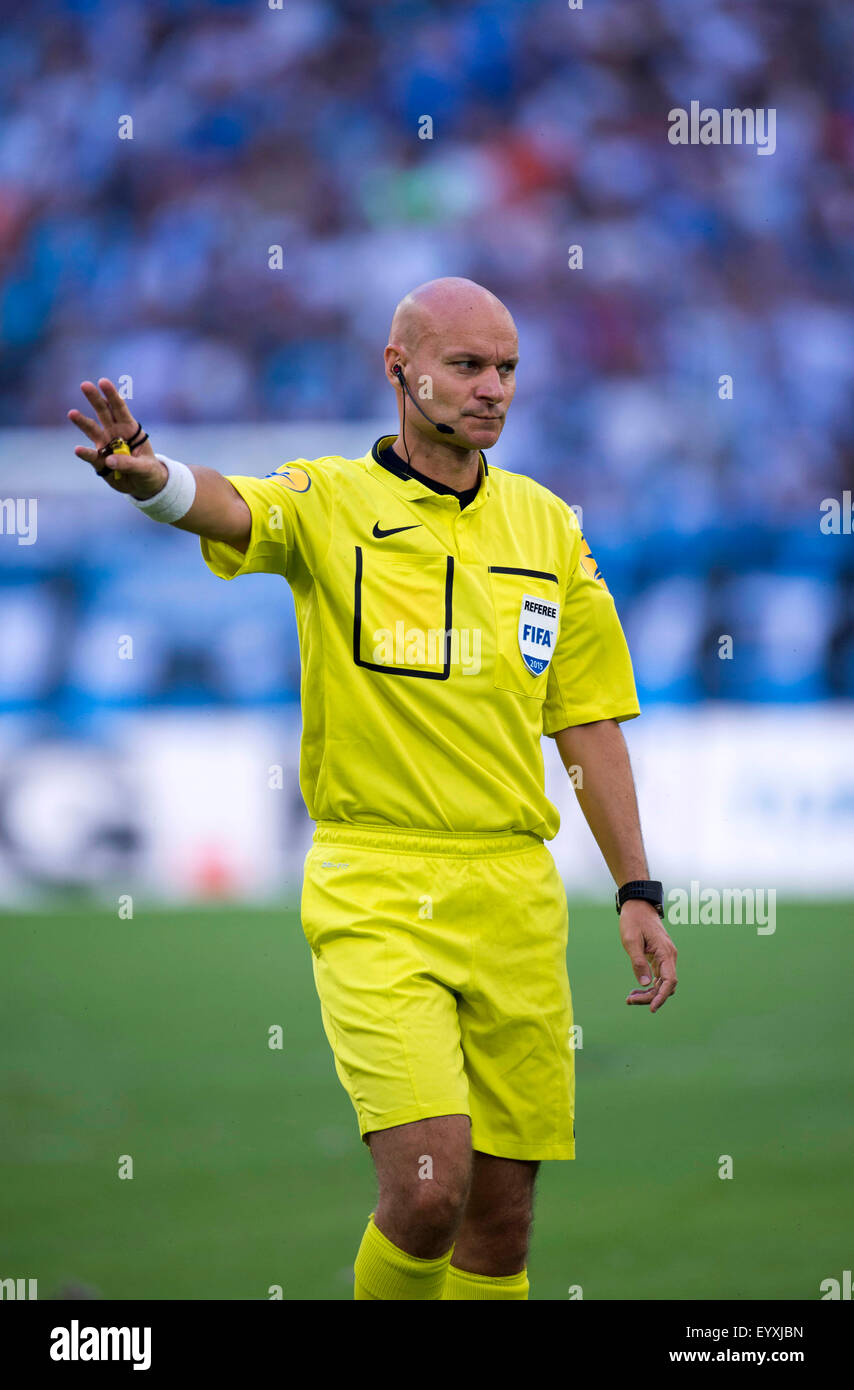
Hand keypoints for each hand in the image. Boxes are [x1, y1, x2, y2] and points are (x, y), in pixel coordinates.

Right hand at [68, 378, 166, 498]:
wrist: (142, 486)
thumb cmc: (148, 471)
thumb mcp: (145, 468)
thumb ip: (129, 464)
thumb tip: (109, 460)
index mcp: (130, 428)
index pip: (120, 408)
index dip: (112, 395)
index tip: (103, 382)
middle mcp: (115, 433)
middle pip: (103, 412)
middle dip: (95, 399)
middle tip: (85, 385)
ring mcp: (105, 445)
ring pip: (92, 430)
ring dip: (82, 421)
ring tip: (72, 413)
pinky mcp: (99, 460)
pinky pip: (91, 455)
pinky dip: (85, 453)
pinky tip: (78, 450)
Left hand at [619, 899, 676, 1012]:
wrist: (638, 905)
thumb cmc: (634, 920)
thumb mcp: (631, 941)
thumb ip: (638, 962)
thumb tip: (645, 984)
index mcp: (665, 953)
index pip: (669, 981)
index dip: (662, 996)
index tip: (652, 1008)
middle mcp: (669, 956)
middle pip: (665, 985)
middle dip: (650, 996)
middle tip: (629, 999)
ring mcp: (665, 957)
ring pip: (661, 983)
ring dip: (649, 993)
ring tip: (630, 997)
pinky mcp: (660, 958)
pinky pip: (658, 977)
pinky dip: (649, 985)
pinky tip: (636, 989)